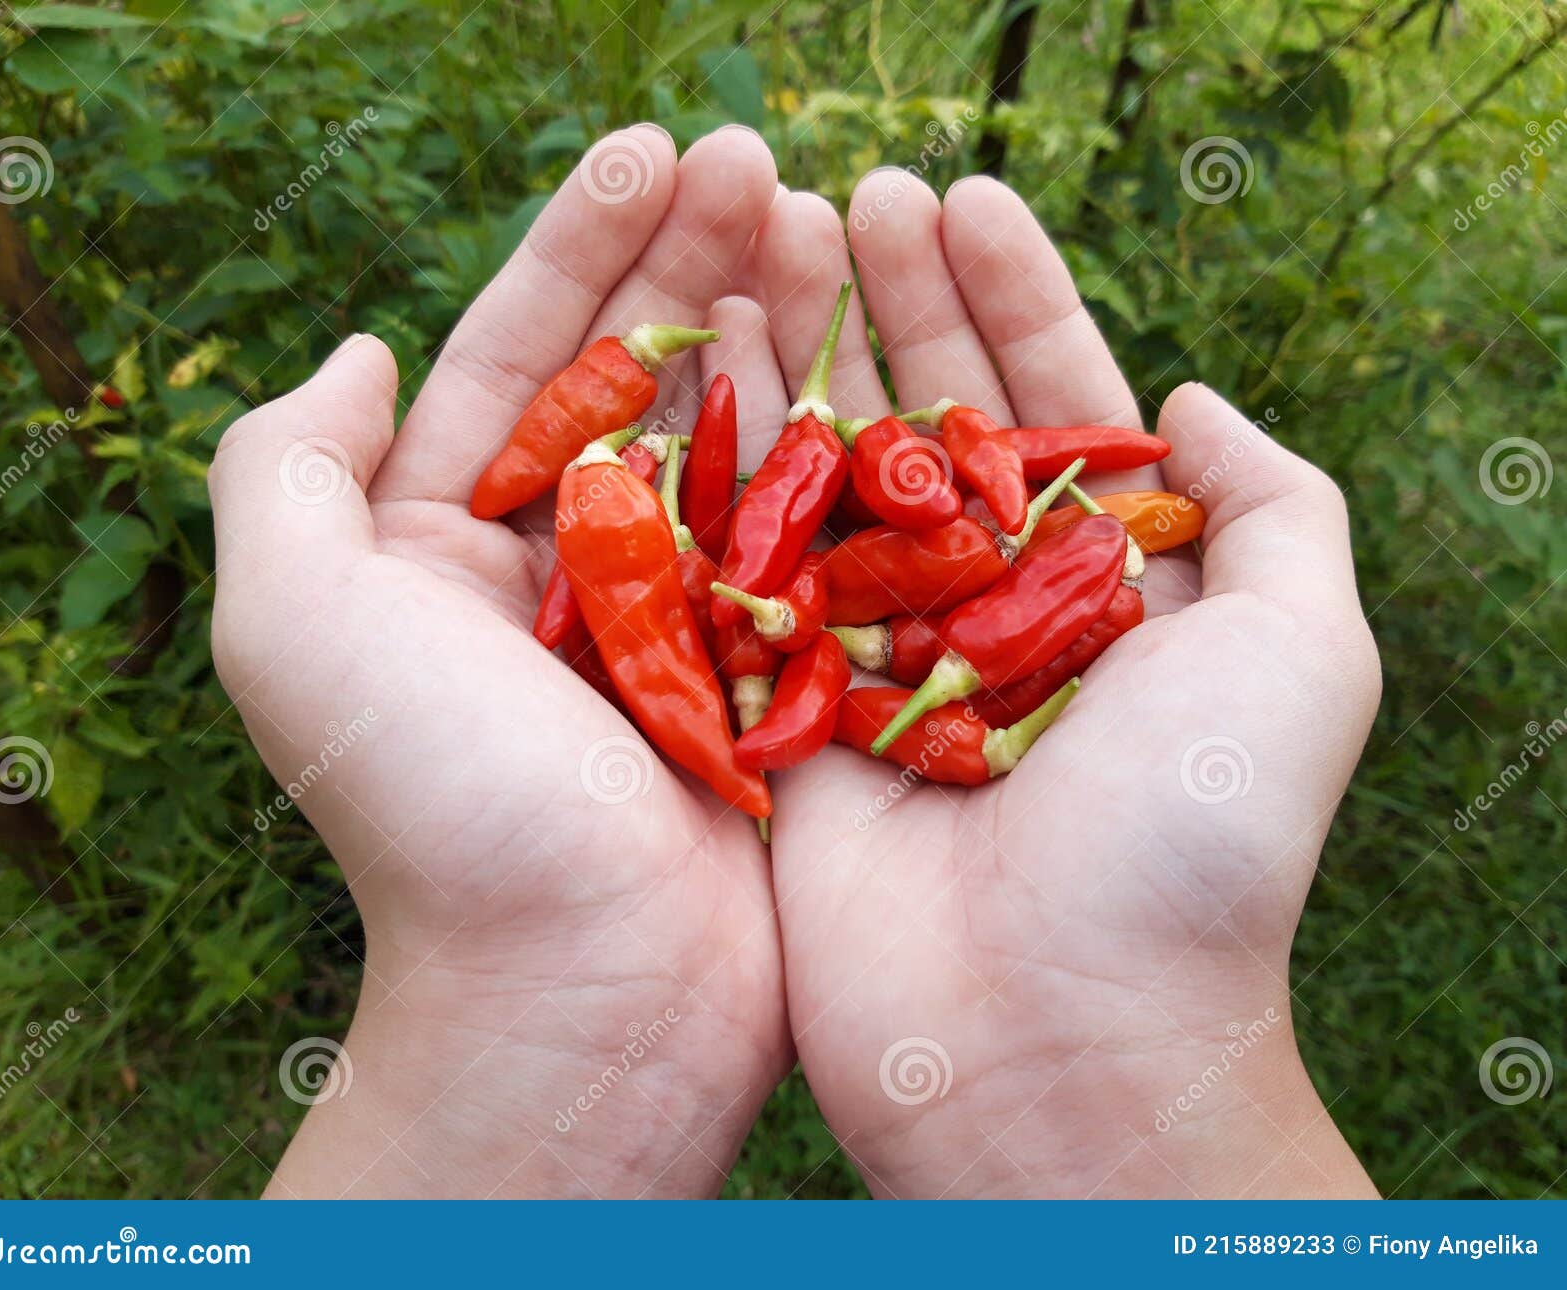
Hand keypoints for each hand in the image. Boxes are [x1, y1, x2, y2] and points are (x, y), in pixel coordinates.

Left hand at [209, 126, 789, 1197]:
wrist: (587, 996)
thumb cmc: (438, 810)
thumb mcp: (294, 623)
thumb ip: (287, 469)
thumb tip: (358, 351)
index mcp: (448, 549)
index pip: (514, 357)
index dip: (579, 247)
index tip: (650, 150)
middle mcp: (562, 575)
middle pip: (636, 381)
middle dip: (692, 263)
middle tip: (759, 162)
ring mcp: (681, 623)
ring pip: (733, 440)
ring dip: (775, 325)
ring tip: (825, 216)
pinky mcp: (775, 674)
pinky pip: (811, 536)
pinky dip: (840, 442)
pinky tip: (879, 353)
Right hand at [744, 171, 1381, 1197]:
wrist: (1052, 1036)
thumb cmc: (1192, 842)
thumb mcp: (1305, 651)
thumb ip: (1277, 510)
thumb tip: (1192, 403)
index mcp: (1106, 587)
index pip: (1052, 405)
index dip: (1013, 296)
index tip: (964, 197)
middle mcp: (986, 612)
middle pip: (929, 421)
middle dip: (894, 300)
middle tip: (846, 190)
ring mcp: (875, 659)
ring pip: (829, 475)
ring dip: (801, 349)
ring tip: (763, 234)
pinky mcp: (782, 711)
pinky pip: (746, 567)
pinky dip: (722, 462)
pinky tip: (692, 360)